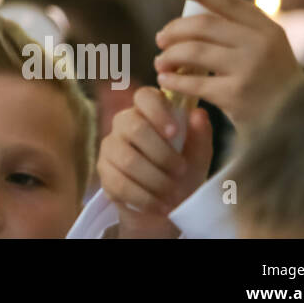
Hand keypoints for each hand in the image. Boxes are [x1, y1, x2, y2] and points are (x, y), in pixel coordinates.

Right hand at [98, 87, 212, 237]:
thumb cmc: (182, 172)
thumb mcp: (198, 155)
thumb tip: (199, 114)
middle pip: (135, 127)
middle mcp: (124, 123)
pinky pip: (120, 183)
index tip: (175, 132)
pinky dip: (145, 198)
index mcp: (147, 111)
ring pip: (128, 159)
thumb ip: (200, 135)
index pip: (145, 96)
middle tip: (181, 171)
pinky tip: (160, 205)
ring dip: (156, 180)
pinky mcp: (104, 171)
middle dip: (162, 153)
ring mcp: (110, 146)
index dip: (158, 111)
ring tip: (174, 194)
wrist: (167, 204)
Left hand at [154, 0, 303, 129]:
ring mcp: (249, 69)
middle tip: (160, 39)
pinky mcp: (237, 95)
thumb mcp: (268, 51)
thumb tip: (190, 18)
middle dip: (174, 30)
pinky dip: (173, 81)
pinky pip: (193, 82)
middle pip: (202, 25)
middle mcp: (261, 44)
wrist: (299, 127)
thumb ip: (239, 32)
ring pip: (193, 51)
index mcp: (268, 29)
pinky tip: (165, 82)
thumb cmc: (273, 87)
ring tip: (160, 63)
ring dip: (169, 55)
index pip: (227, 1)